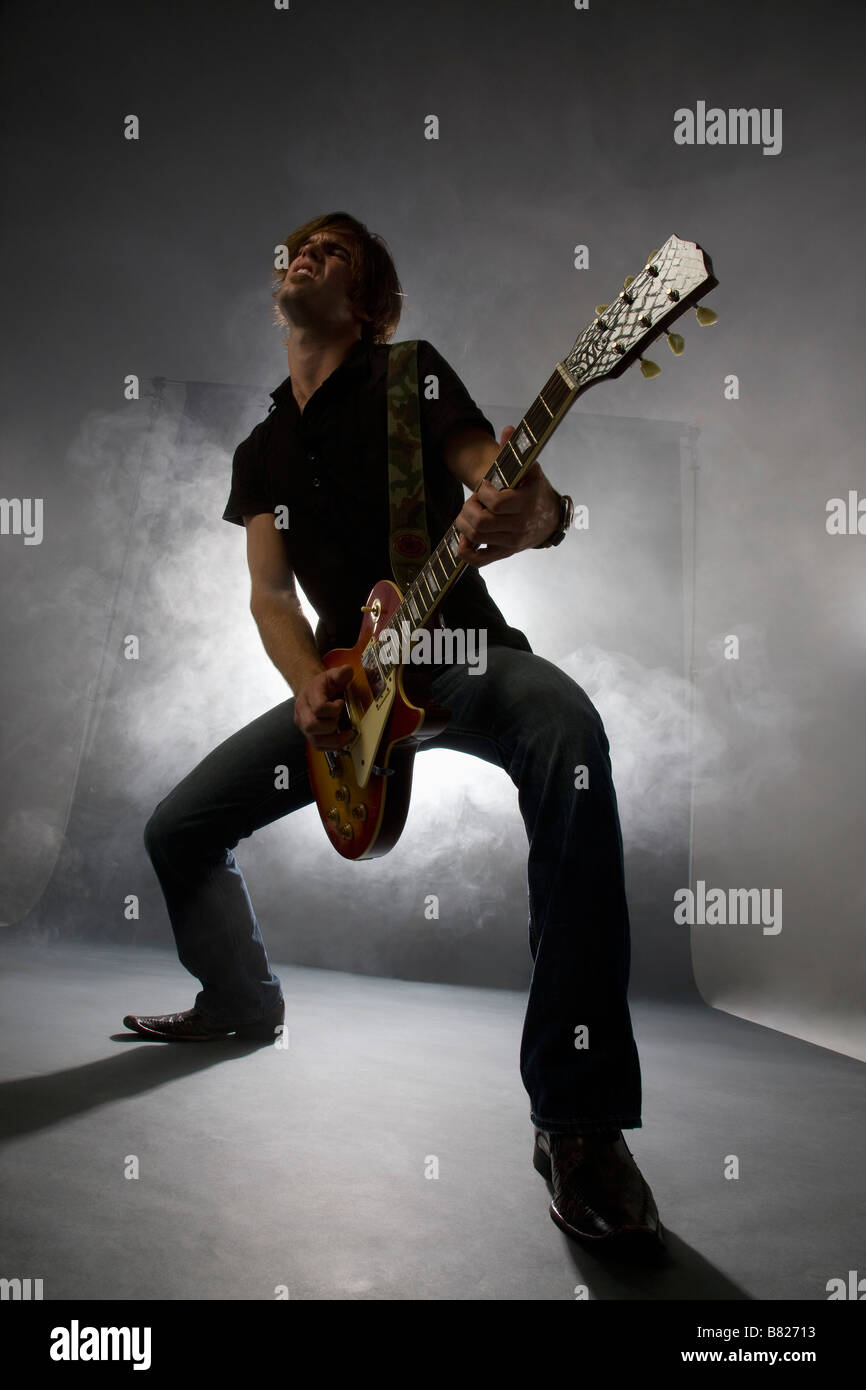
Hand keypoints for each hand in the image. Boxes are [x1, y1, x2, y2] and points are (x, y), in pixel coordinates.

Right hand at [294, 665, 354, 748]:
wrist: (311, 690)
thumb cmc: (323, 685)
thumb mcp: (332, 674)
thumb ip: (341, 673)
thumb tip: (347, 671)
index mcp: (308, 696)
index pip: (318, 707)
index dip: (333, 709)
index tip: (341, 703)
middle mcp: (302, 712)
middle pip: (312, 725)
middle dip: (331, 724)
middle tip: (340, 718)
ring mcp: (304, 726)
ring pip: (315, 740)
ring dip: (334, 740)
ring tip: (347, 734)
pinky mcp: (309, 735)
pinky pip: (319, 747)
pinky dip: (333, 746)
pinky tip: (342, 739)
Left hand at [455, 426, 560, 567]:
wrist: (550, 520)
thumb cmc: (535, 491)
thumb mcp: (529, 470)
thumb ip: (514, 452)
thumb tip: (507, 430)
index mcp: (526, 503)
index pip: (496, 503)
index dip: (483, 493)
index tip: (485, 487)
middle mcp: (520, 526)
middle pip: (482, 523)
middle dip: (469, 509)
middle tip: (473, 502)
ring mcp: (511, 542)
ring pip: (476, 538)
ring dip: (464, 524)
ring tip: (469, 514)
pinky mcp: (504, 553)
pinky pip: (479, 560)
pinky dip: (465, 551)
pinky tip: (464, 538)